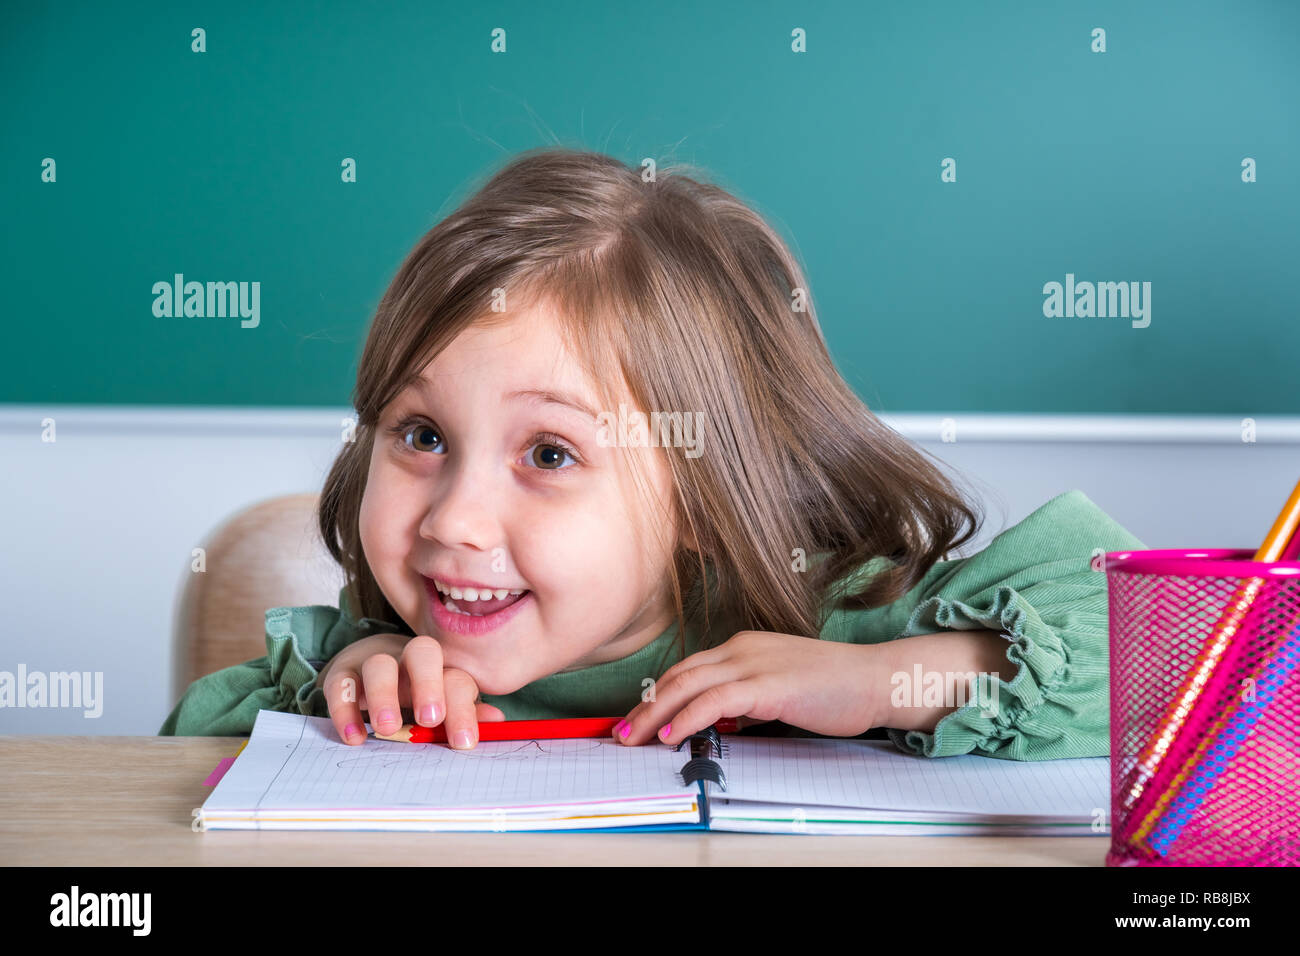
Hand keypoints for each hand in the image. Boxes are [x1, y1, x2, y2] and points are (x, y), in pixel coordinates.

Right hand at [318, 633, 504, 747]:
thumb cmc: (415, 694)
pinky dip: (346, 710)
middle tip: (430, 719)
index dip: (463, 710)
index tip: (464, 742)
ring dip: (384, 695)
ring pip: (379, 664)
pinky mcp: (343, 673)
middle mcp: (409, 662)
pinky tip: (355, 737)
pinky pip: (340, 684)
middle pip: (423, 652)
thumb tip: (497, 722)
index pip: (457, 680)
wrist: (368, 668)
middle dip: (428, 684)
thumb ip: (464, 715)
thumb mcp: (440, 707)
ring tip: (388, 729)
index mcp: (440, 671)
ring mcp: (375, 664)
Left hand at [612, 630, 886, 746]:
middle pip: (678, 674)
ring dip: (654, 713)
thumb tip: (723, 721)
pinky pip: (715, 700)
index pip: (687, 669)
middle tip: (621, 731)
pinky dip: (687, 717)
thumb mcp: (779, 689)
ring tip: (634, 737)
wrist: (873, 679)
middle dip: (644, 705)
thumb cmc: (833, 688)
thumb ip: (749, 700)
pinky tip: (671, 735)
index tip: (636, 717)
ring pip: (688, 685)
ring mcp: (754, 664)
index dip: (656, 694)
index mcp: (743, 647)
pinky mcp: (767, 685)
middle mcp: (741, 649)